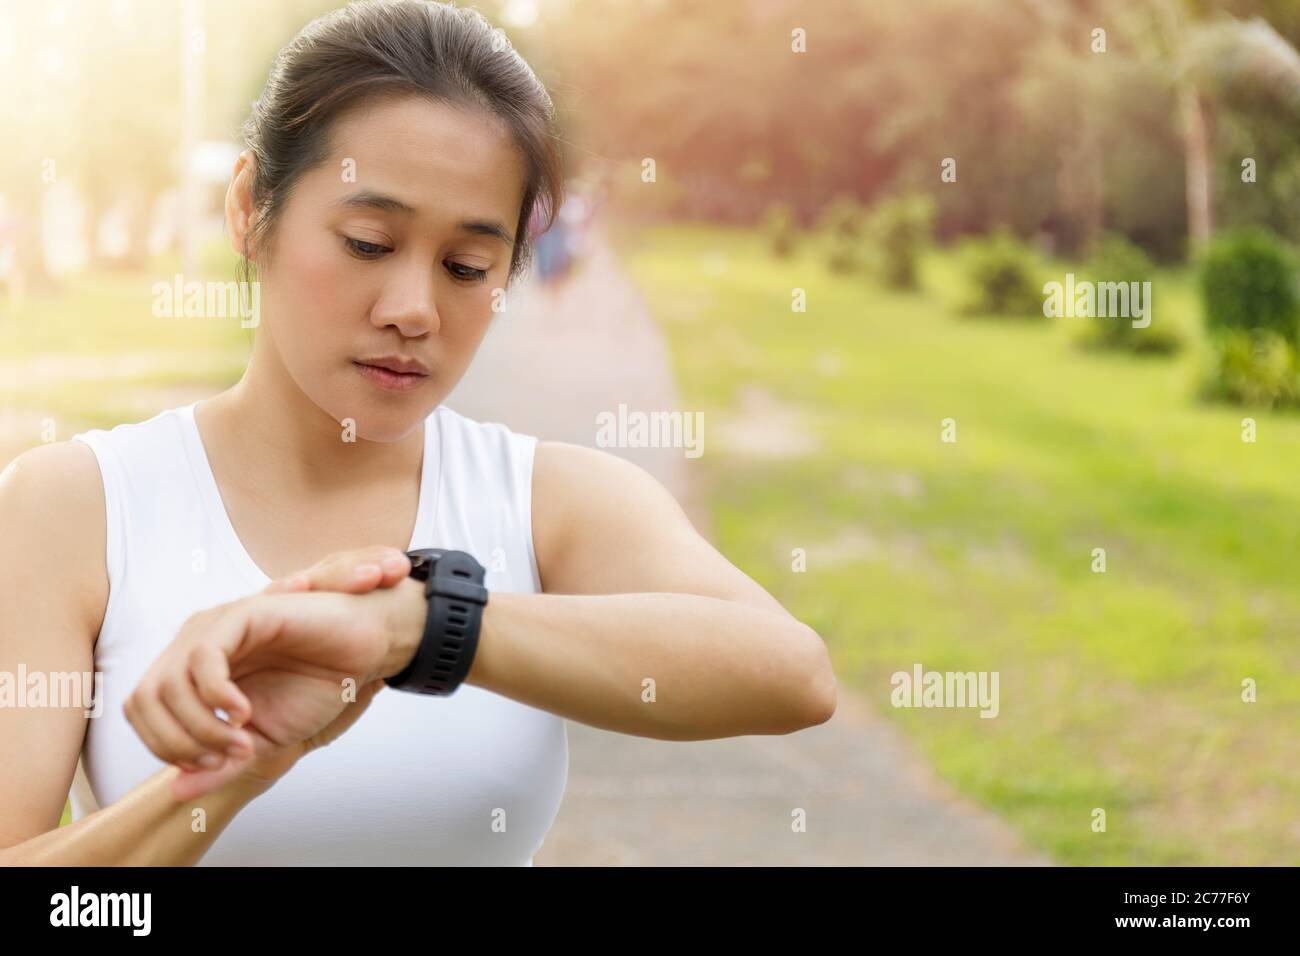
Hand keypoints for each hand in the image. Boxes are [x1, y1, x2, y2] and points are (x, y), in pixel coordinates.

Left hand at [126, 547, 415, 800]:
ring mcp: (216, 627)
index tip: (211, 766)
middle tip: (223, 757)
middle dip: (177, 742)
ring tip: (240, 739)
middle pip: (144, 700)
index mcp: (193, 670)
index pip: (143, 710)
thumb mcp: (263, 738)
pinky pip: (204, 658)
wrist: (366, 650)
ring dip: (200, 726)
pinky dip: (216, 696)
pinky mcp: (243, 614)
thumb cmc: (317, 685)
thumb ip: (220, 763)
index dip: (165, 747)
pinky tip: (244, 713)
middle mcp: (195, 644)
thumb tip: (176, 791)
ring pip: (167, 683)